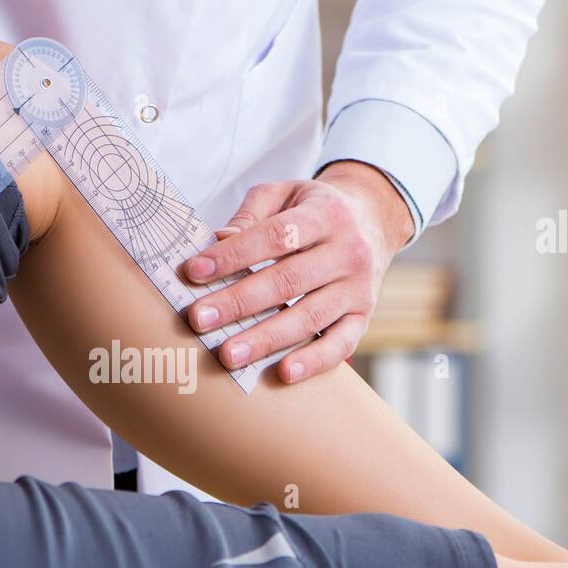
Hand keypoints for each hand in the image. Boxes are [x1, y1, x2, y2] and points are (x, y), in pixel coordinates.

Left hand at [183, 161, 413, 382]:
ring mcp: (358, 288)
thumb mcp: (285, 194)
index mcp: (325, 215)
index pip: (275, 236)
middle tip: (199, 319)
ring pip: (310, 317)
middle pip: (288, 280)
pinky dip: (313, 361)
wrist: (373, 221)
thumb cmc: (313, 209)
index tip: (194, 271)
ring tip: (228, 355)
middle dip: (239, 302)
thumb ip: (251, 214)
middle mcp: (348, 251)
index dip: (233, 255)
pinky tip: (282, 373)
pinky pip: (340, 344)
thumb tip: (219, 241)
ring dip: (266, 339)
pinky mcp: (362, 318)